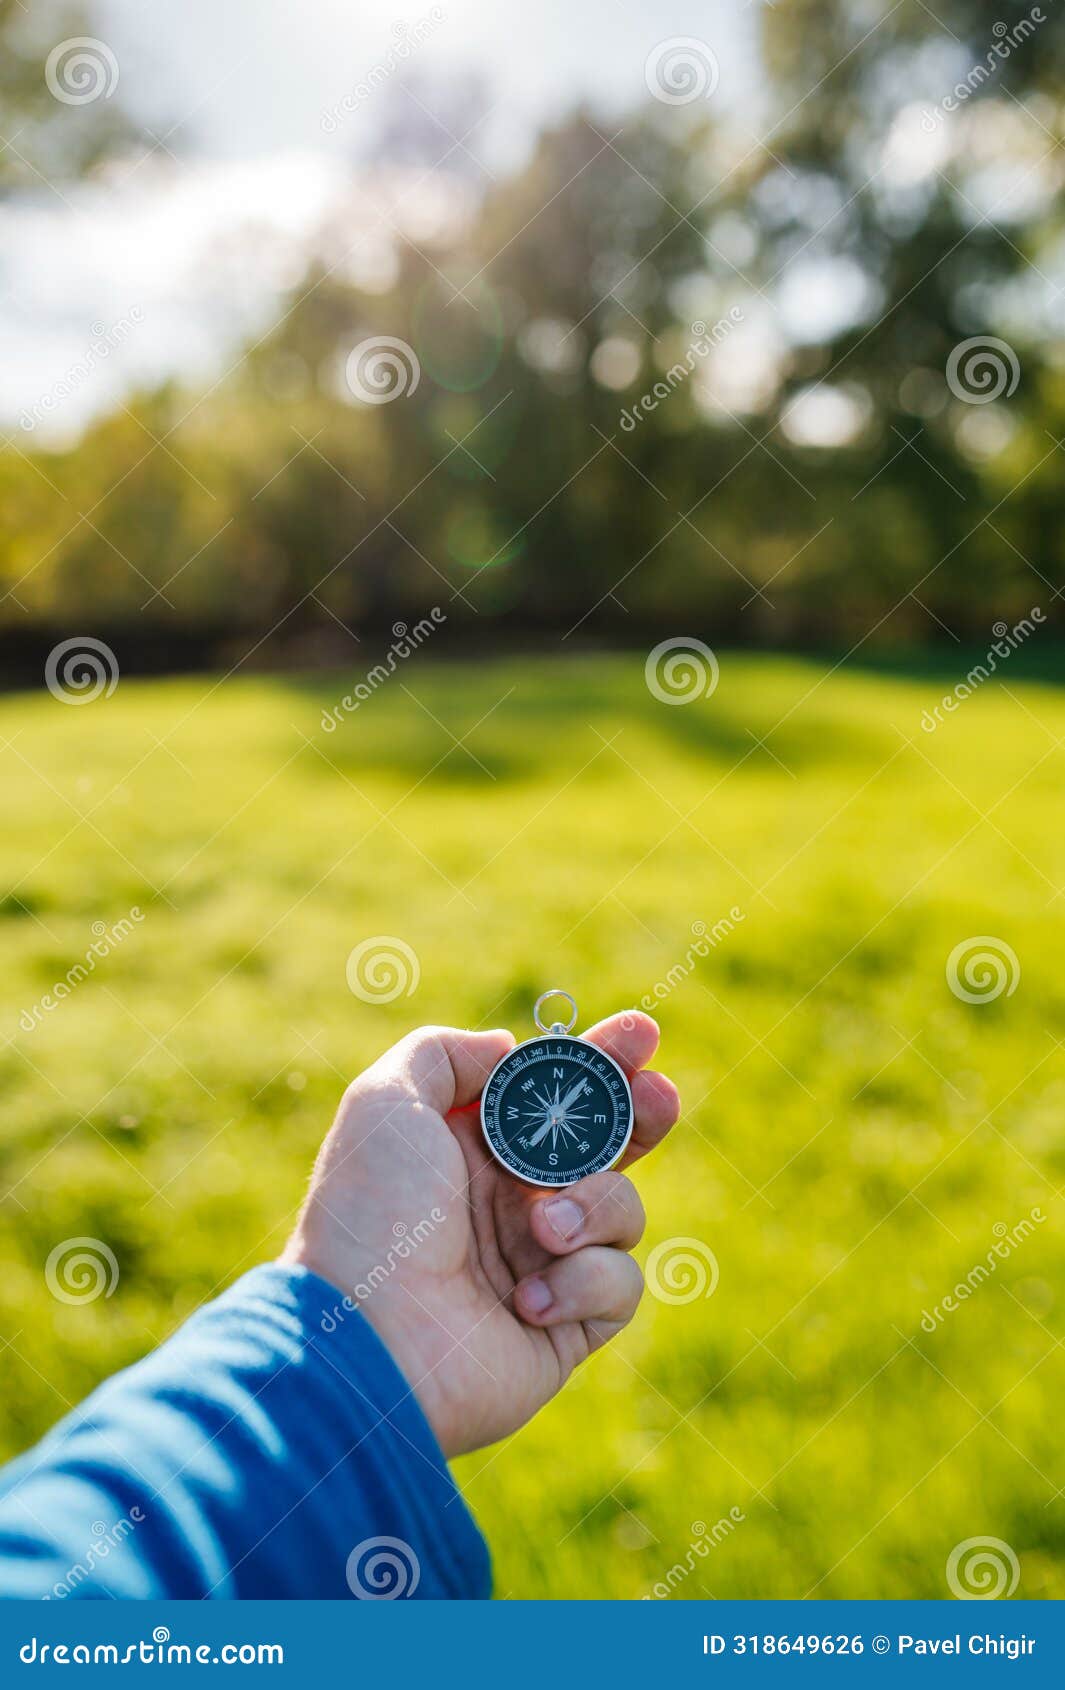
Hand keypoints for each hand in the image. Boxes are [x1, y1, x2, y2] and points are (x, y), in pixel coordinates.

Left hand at [281, 1013, 679, 1456]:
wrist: (369, 1340)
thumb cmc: (371, 1218)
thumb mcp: (386, 1102)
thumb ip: (447, 1053)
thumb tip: (509, 1049)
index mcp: (470, 1151)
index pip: (551, 1095)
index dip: (600, 1062)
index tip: (641, 1034)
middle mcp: (509, 1204)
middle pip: (606, 1146)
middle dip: (640, 1114)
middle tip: (656, 1097)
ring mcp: (542, 1264)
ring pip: (622, 1208)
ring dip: (596, 1204)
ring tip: (544, 1225)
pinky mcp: (567, 1327)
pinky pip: (619, 1284)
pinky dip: (583, 1281)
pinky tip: (526, 1298)